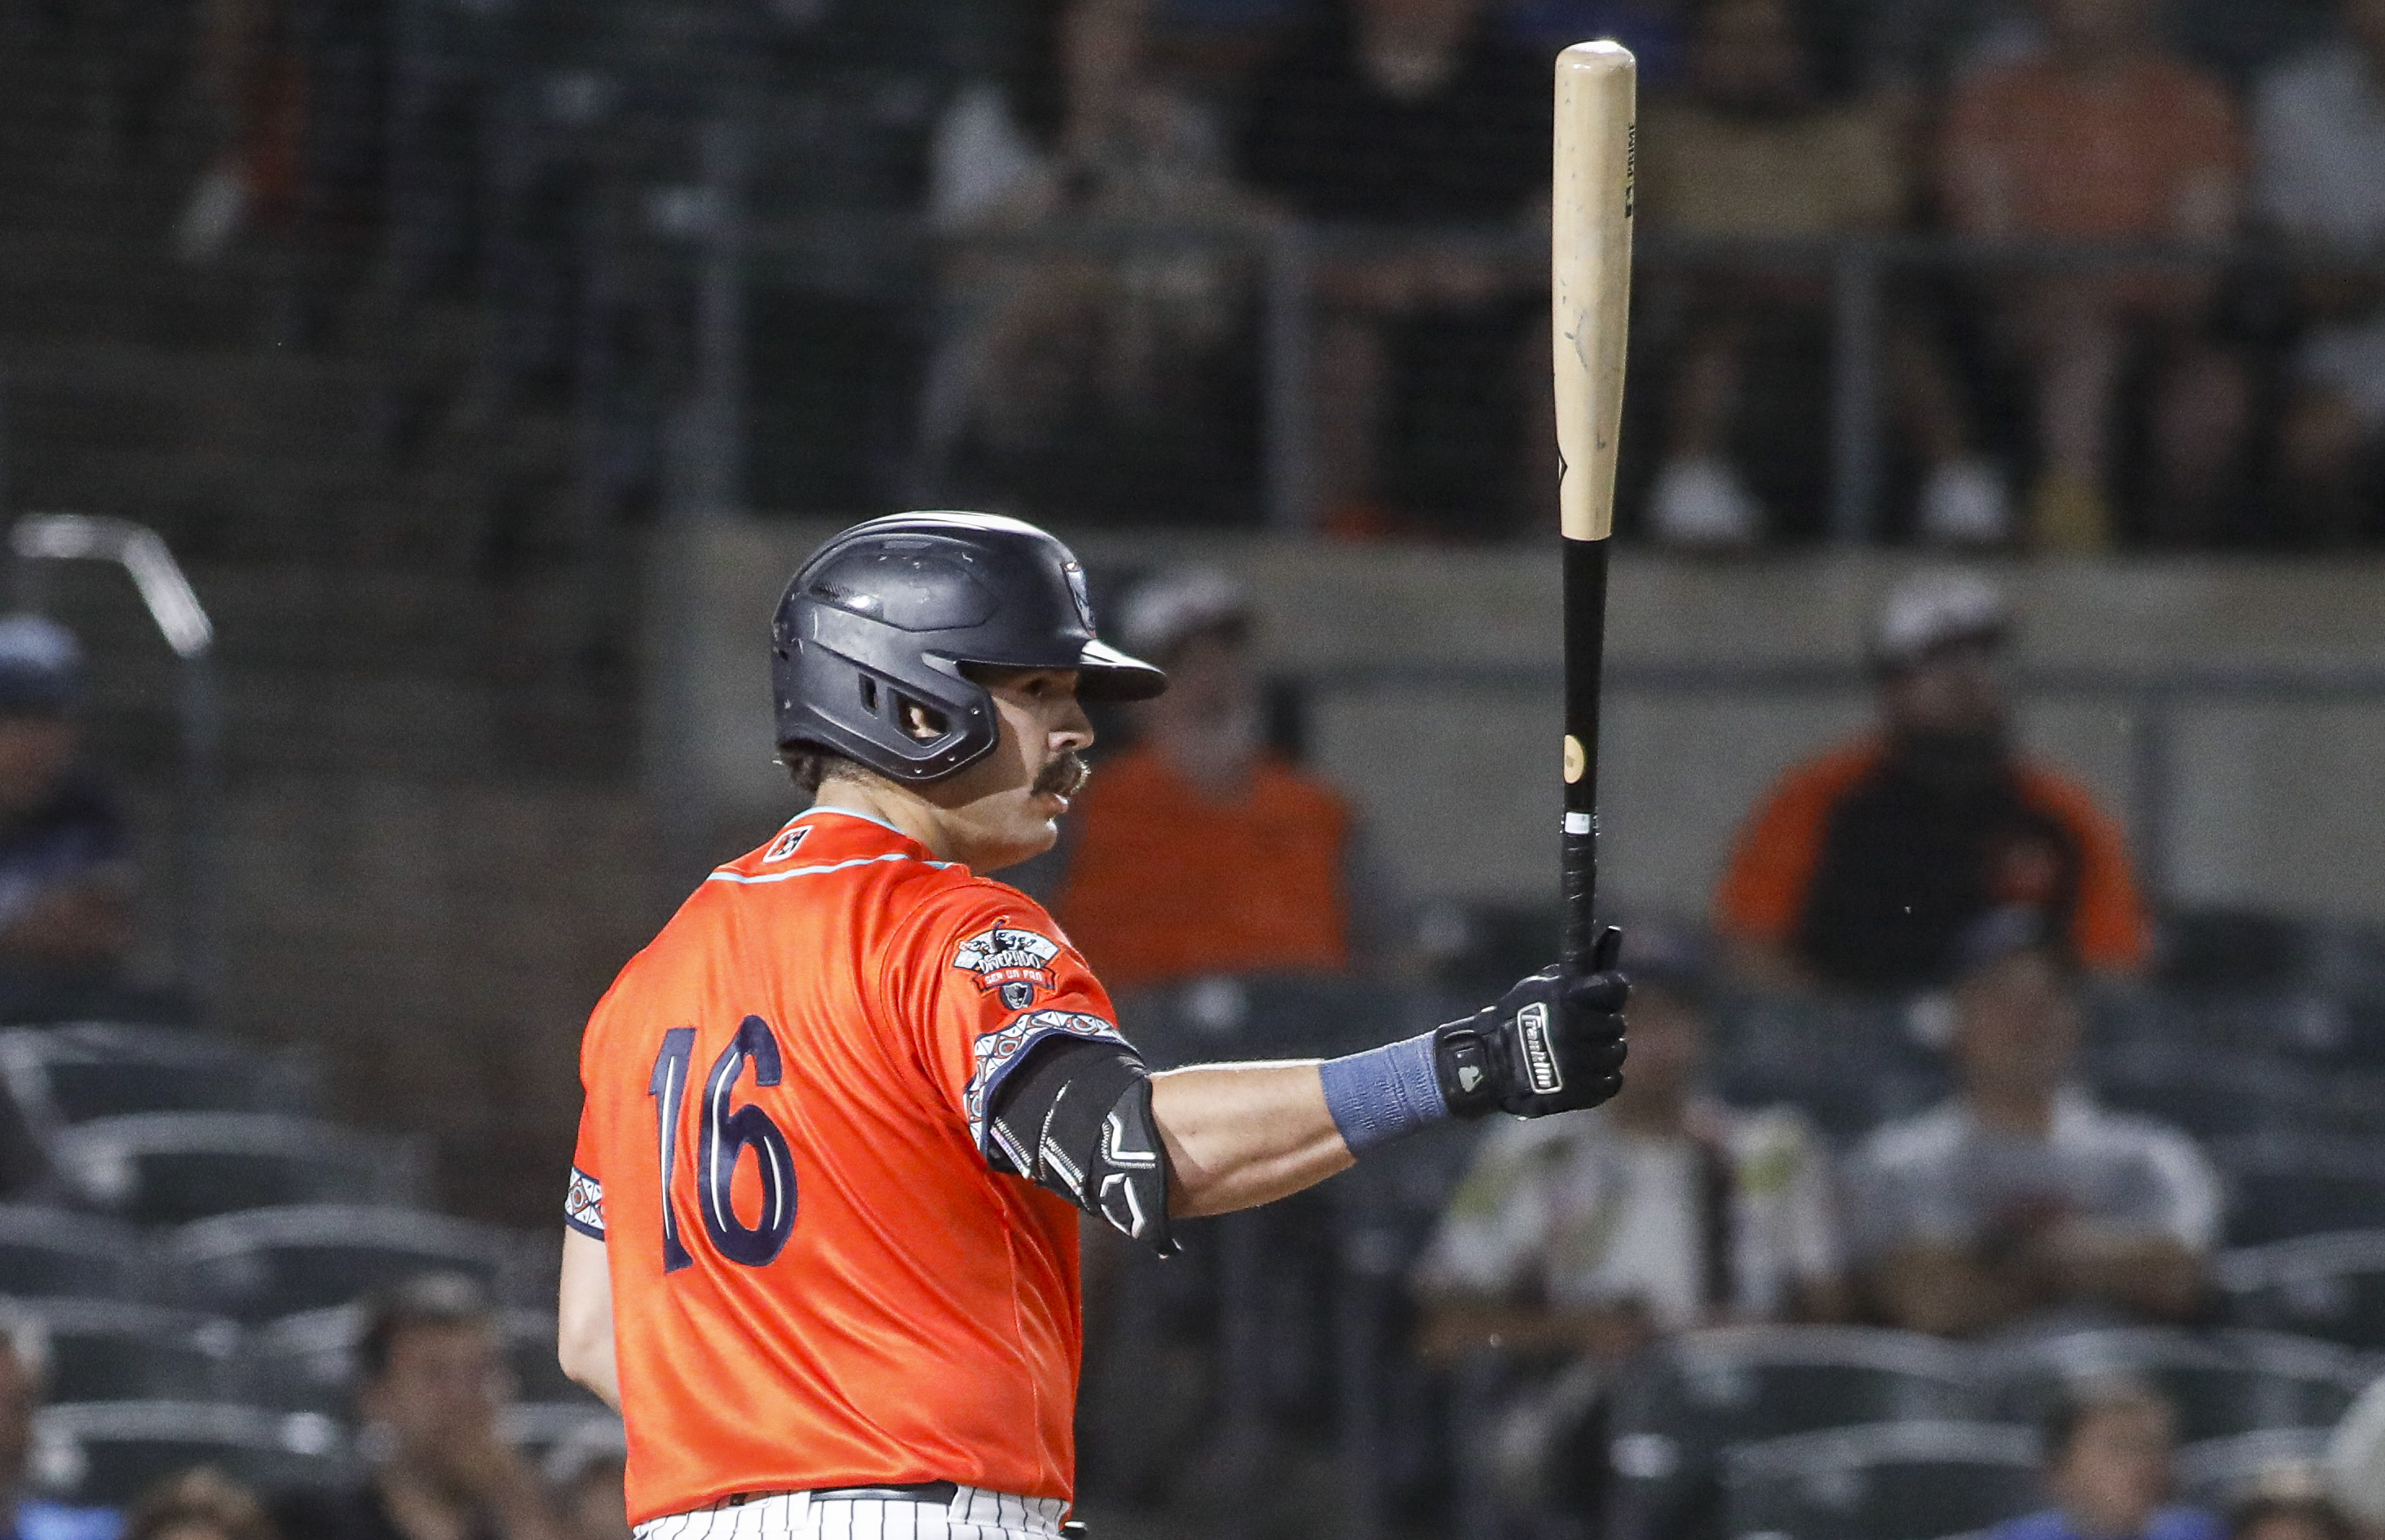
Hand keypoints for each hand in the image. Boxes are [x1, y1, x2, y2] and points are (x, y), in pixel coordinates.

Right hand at [1433, 929, 1626, 1117]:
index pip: (1616, 987)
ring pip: (1617, 1052)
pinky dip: (1601, 1077)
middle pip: (1617, 1023)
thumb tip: (1616, 931)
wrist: (1488, 1066)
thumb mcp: (1543, 984)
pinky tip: (1582, 1070)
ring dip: (1602, 1050)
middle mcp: (1575, 1030)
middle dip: (1602, 1023)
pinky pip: (1613, 1081)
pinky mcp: (1582, 1092)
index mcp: (1566, 998)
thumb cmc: (1516, 1018)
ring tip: (1579, 1050)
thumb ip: (1584, 963)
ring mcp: (1579, 1064)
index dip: (1612, 989)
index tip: (1603, 993)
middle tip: (1582, 1026)